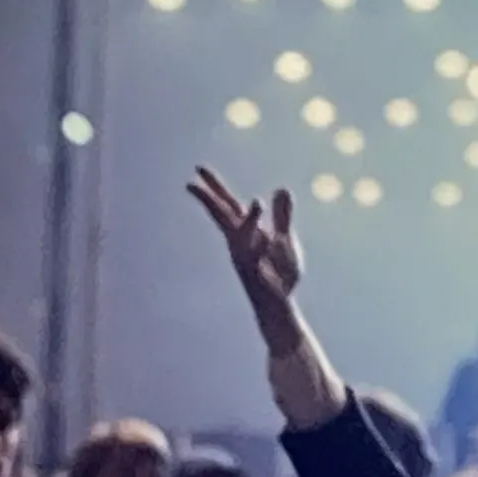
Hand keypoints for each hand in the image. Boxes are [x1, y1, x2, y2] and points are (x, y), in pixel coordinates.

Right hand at [187, 167, 303, 356]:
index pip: (228, 205)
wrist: (280, 306)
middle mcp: (240, 243)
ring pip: (242, 236)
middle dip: (210, 200)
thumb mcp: (285, 240)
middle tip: (192, 182)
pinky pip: (256, 258)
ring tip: (258, 202)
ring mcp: (245, 258)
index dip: (215, 188)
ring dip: (250, 220)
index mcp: (247, 231)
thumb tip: (281, 188)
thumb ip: (282, 216)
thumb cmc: (279, 274)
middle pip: (223, 217)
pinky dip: (262, 247)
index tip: (199, 170)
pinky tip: (267, 239)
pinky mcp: (255, 274)